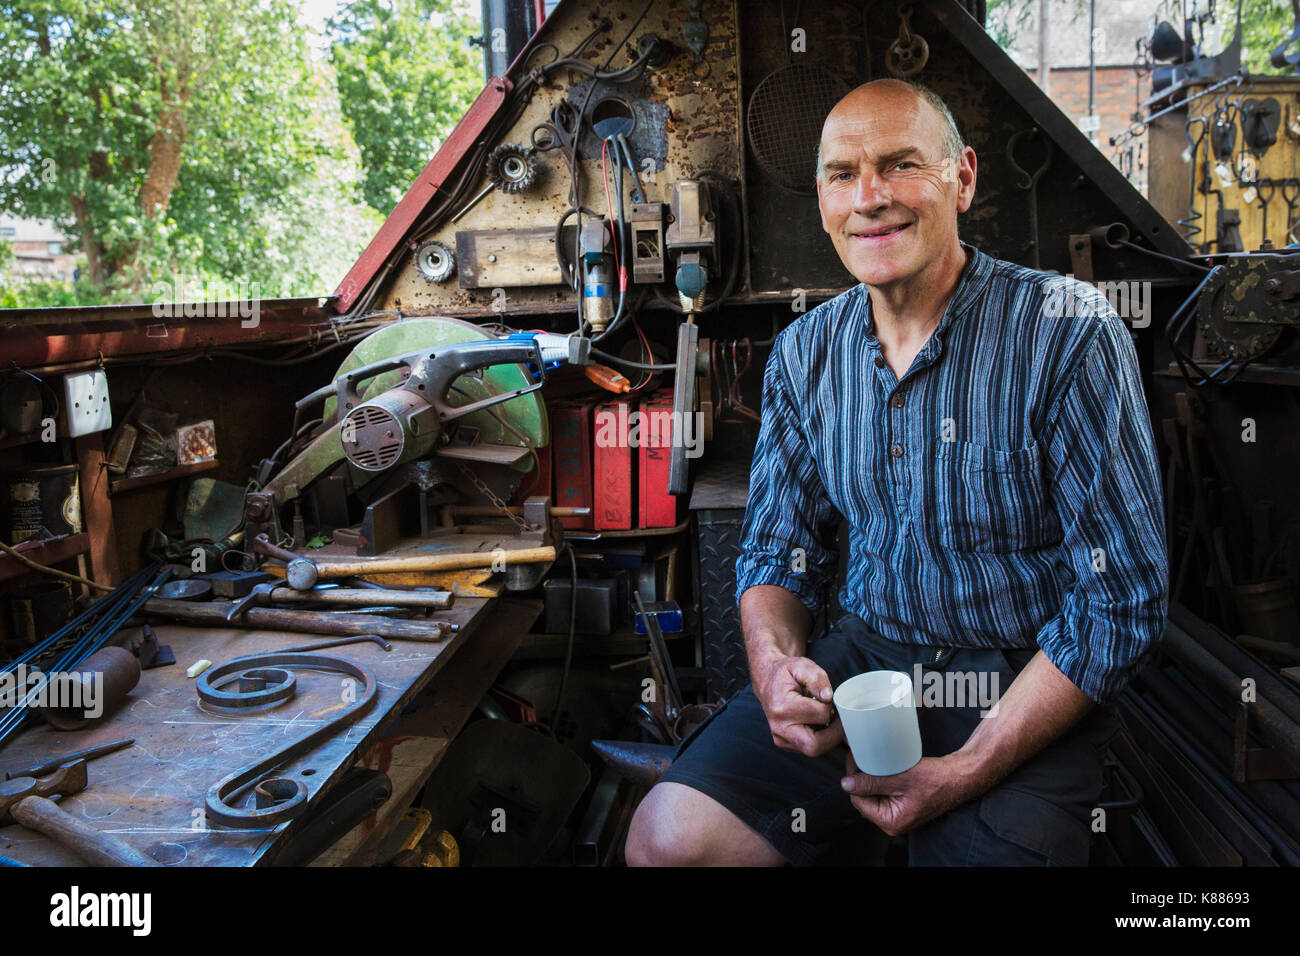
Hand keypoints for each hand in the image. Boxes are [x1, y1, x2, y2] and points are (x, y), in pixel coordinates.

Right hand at [752, 655, 842, 757]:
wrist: (768, 680)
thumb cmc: (786, 673)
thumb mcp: (801, 665)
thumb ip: (817, 678)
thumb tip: (828, 697)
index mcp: (782, 707)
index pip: (820, 715)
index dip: (831, 706)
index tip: (830, 698)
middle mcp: (779, 727)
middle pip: (815, 746)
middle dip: (834, 734)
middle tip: (840, 718)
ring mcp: (781, 739)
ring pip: (814, 750)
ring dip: (828, 737)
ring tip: (828, 717)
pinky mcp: (785, 744)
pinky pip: (809, 748)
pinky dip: (820, 738)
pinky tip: (818, 723)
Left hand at [840, 751, 973, 836]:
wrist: (960, 776)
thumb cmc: (936, 779)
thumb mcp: (901, 778)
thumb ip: (872, 783)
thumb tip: (847, 784)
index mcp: (891, 822)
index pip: (859, 801)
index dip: (853, 779)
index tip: (854, 759)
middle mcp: (893, 821)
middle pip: (864, 798)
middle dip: (861, 777)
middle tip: (862, 755)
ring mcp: (898, 812)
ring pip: (873, 793)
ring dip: (871, 776)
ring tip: (873, 759)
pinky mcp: (902, 802)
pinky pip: (884, 790)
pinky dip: (881, 778)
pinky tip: (883, 765)